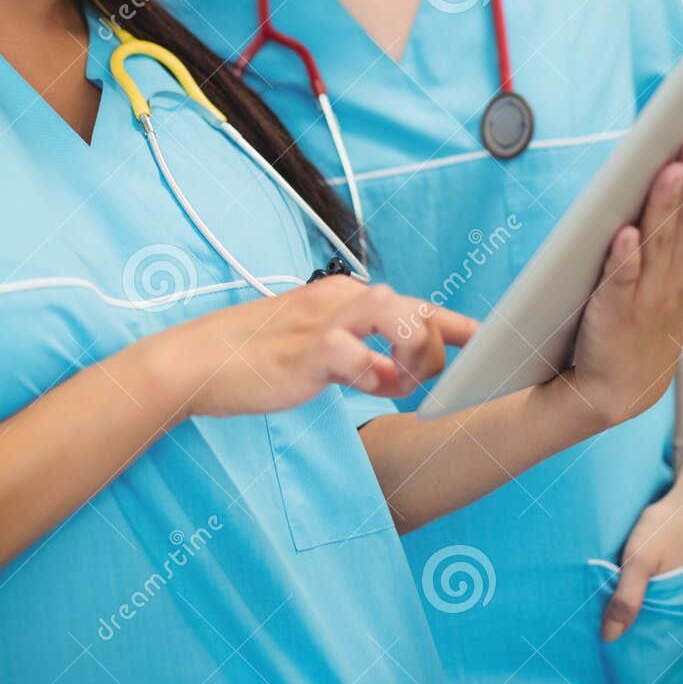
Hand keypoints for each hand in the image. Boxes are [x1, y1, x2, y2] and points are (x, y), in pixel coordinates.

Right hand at [141, 277, 478, 426]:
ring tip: (400, 383)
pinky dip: (376, 379)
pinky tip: (366, 388)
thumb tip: (393, 371)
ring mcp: (327, 321)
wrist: (197, 361)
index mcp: (344, 296)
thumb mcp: (314, 345)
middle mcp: (341, 300)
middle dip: (440, 347)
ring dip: (416, 357)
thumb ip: (357, 351)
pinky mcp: (312, 349)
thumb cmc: (254, 358)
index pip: (413, 305)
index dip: (454, 323)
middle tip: (427, 380)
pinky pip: (364, 361)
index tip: (485, 339)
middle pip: (418, 311)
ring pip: (402, 321)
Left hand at [569, 134, 682, 428]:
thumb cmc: (632, 321)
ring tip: (669, 171)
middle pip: (682, 220)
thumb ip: (664, 236)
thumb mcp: (659, 278)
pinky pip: (619, 283)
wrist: (613, 391)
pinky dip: (624, 259)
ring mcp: (644, 297)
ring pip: (655, 243)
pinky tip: (626, 234)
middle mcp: (669, 278)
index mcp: (681, 265)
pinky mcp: (613, 315)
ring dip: (663, 207)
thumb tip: (668, 179)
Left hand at [601, 470, 682, 640]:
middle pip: (659, 610)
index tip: (613, 641)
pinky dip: (650, 572)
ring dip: (643, 591)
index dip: (638, 635)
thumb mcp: (640, 560)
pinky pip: (665, 569)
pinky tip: (633, 566)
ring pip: (661, 588)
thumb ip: (626, 598)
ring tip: (615, 595)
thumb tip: (609, 637)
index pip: (658, 629)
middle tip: (607, 619)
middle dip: (637, 616)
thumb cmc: (672, 523)